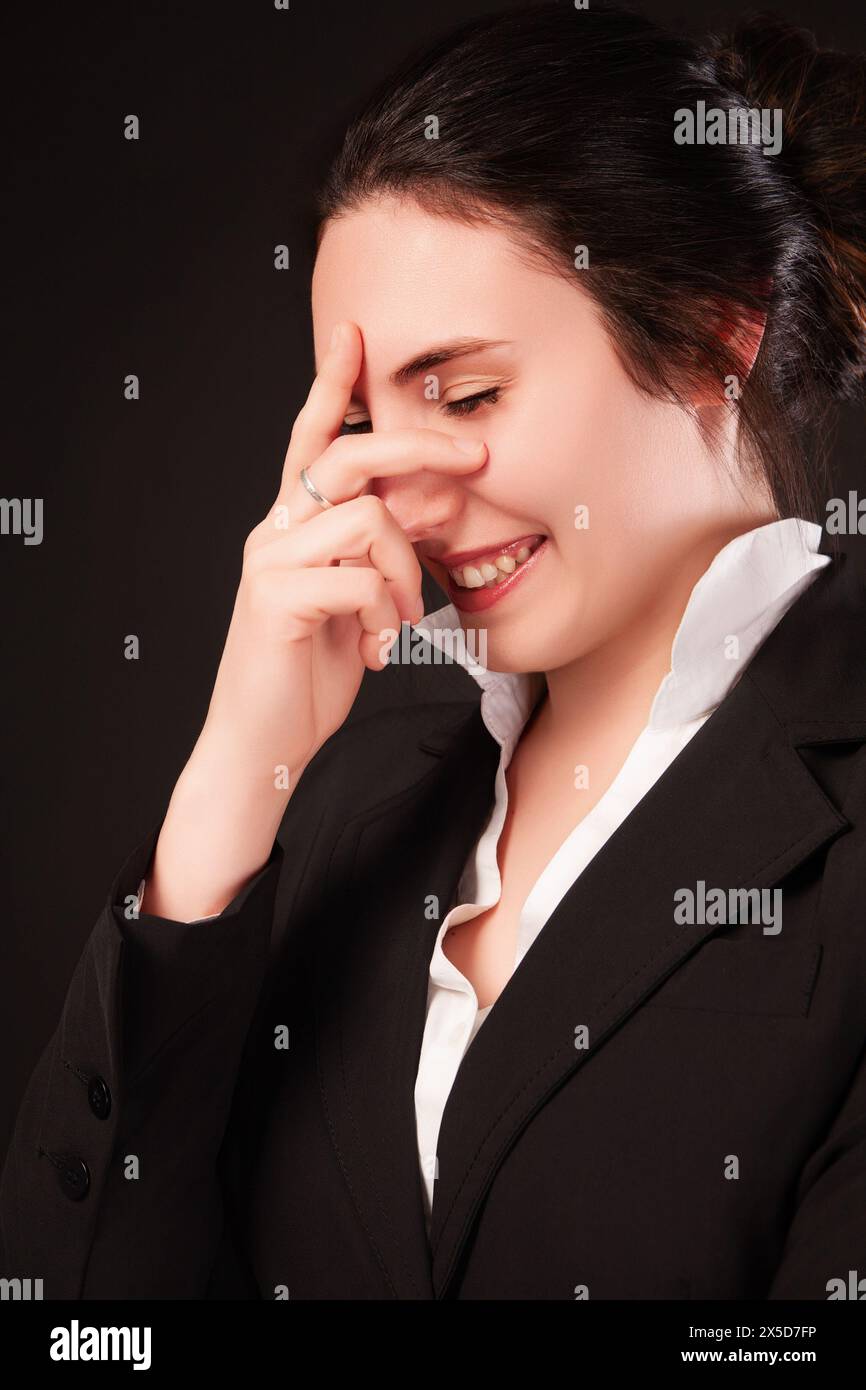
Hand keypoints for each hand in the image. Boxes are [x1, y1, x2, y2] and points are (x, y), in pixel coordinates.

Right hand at [142, 320, 487, 919]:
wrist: (260, 744)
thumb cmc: (310, 674)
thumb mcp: (359, 604)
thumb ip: (383, 552)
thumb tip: (431, 504)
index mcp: (293, 526)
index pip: (312, 439)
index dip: (331, 383)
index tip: (355, 333)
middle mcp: (274, 531)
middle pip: (347, 455)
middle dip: (418, 446)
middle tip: (479, 456)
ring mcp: (269, 561)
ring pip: (367, 520)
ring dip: (408, 571)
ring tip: (405, 622)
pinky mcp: (274, 599)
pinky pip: (360, 578)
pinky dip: (388, 614)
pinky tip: (381, 651)